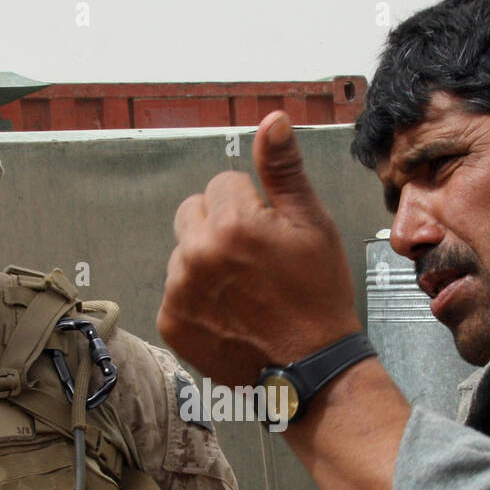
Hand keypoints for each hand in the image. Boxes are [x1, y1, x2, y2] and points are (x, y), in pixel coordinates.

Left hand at [159, 112, 361, 387]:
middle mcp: (196, 253)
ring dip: (206, 261)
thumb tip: (271, 119)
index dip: (253, 207)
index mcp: (231, 222)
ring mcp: (179, 290)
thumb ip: (283, 170)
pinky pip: (175, 288)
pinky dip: (196, 296)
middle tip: (255, 261)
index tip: (272, 238)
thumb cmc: (318, 294)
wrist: (311, 370)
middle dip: (220, 226)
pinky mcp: (171, 321)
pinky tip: (228, 313)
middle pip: (193, 211)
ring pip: (183, 250)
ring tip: (244, 291)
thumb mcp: (313, 225)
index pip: (224, 184)